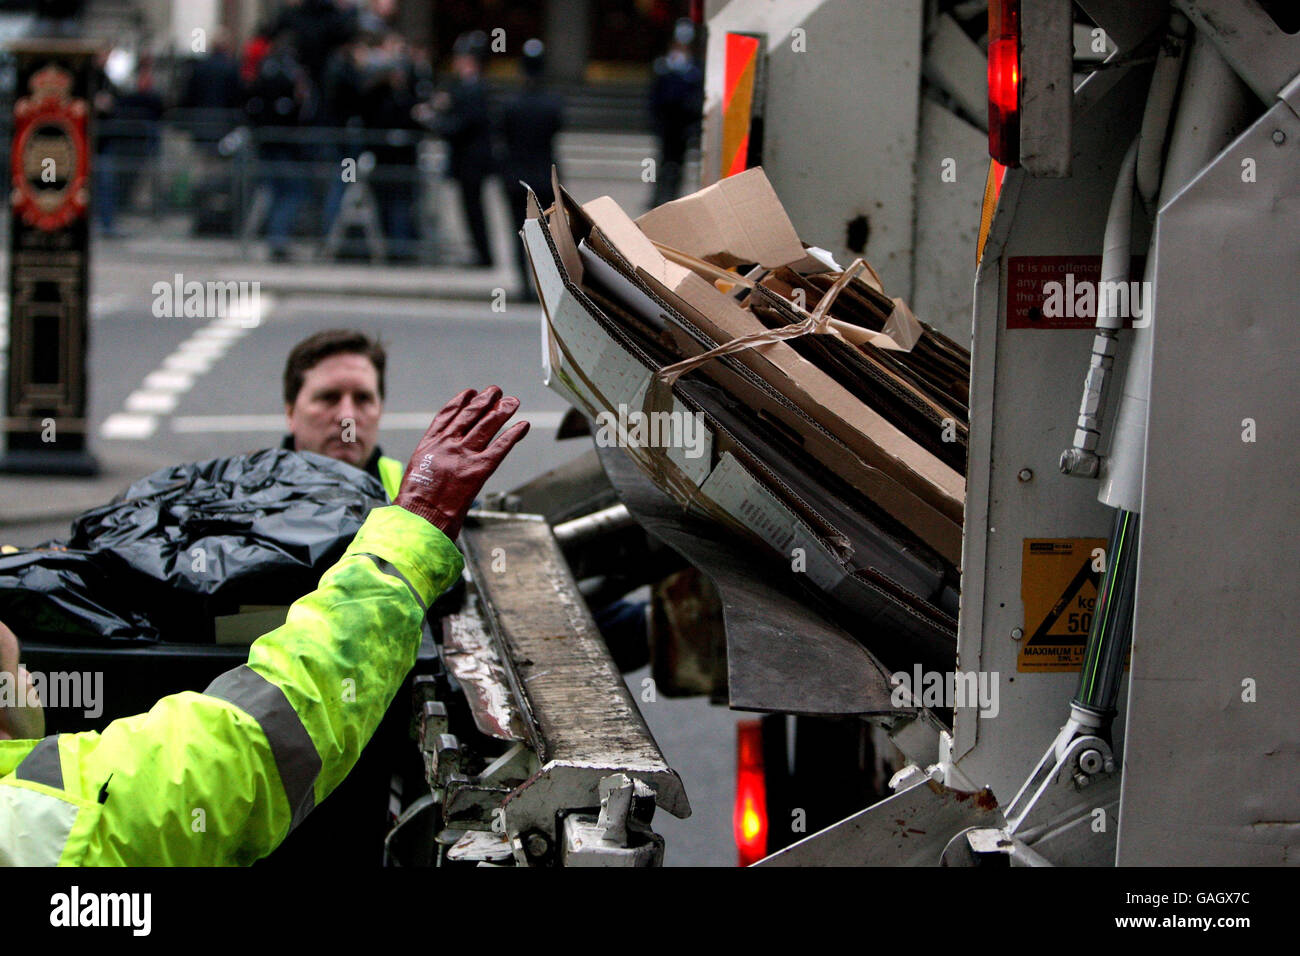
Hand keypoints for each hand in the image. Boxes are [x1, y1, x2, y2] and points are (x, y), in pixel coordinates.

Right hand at [394, 387, 528, 537]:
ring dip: (502, 411)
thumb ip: (430, 464)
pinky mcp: (478, 469)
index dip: (461, 402)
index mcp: (429, 445)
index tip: (470, 393)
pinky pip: (501, 447)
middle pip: (470, 415)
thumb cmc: (415, 504)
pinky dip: (513, 435)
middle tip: (496, 392)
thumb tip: (438, 466)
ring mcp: (464, 455)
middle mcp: (447, 444)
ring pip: (487, 426)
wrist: (419, 518)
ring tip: (512, 402)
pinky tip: (522, 427)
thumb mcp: (416, 474)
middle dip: (485, 401)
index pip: (447, 416)